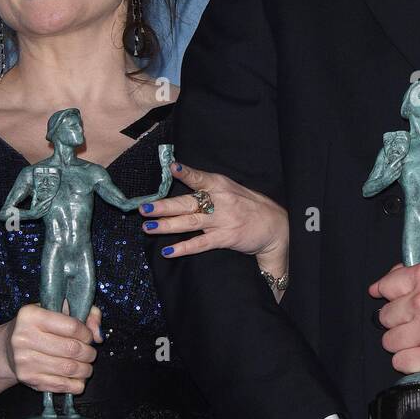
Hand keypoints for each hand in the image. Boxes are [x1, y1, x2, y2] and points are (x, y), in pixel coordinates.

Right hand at [0, 304, 102, 394]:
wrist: (8, 348)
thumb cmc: (39, 327)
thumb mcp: (59, 310)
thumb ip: (86, 314)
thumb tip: (98, 335)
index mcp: (31, 316)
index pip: (72, 326)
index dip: (87, 334)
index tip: (87, 336)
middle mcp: (24, 338)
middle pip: (72, 349)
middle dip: (89, 353)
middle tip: (89, 353)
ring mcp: (24, 360)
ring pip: (69, 369)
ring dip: (85, 369)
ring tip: (86, 365)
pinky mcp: (28, 378)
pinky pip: (62, 385)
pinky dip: (77, 383)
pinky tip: (77, 378)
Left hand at [142, 162, 287, 263]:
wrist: (275, 226)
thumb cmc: (250, 206)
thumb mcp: (231, 189)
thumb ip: (208, 187)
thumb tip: (181, 179)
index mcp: (221, 185)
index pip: (200, 177)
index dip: (185, 173)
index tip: (171, 167)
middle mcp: (220, 201)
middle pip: (188, 203)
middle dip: (164, 206)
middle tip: (144, 208)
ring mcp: (222, 220)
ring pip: (190, 222)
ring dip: (167, 225)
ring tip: (148, 227)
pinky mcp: (226, 238)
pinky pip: (201, 244)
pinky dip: (184, 247)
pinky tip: (168, 251)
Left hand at [367, 252, 419, 374]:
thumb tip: (394, 274)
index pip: (386, 286)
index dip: (386, 295)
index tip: (389, 301)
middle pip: (386, 316)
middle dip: (397, 320)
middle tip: (412, 323)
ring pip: (389, 341)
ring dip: (401, 342)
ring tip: (417, 340)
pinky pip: (400, 362)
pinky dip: (407, 361)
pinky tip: (419, 355)